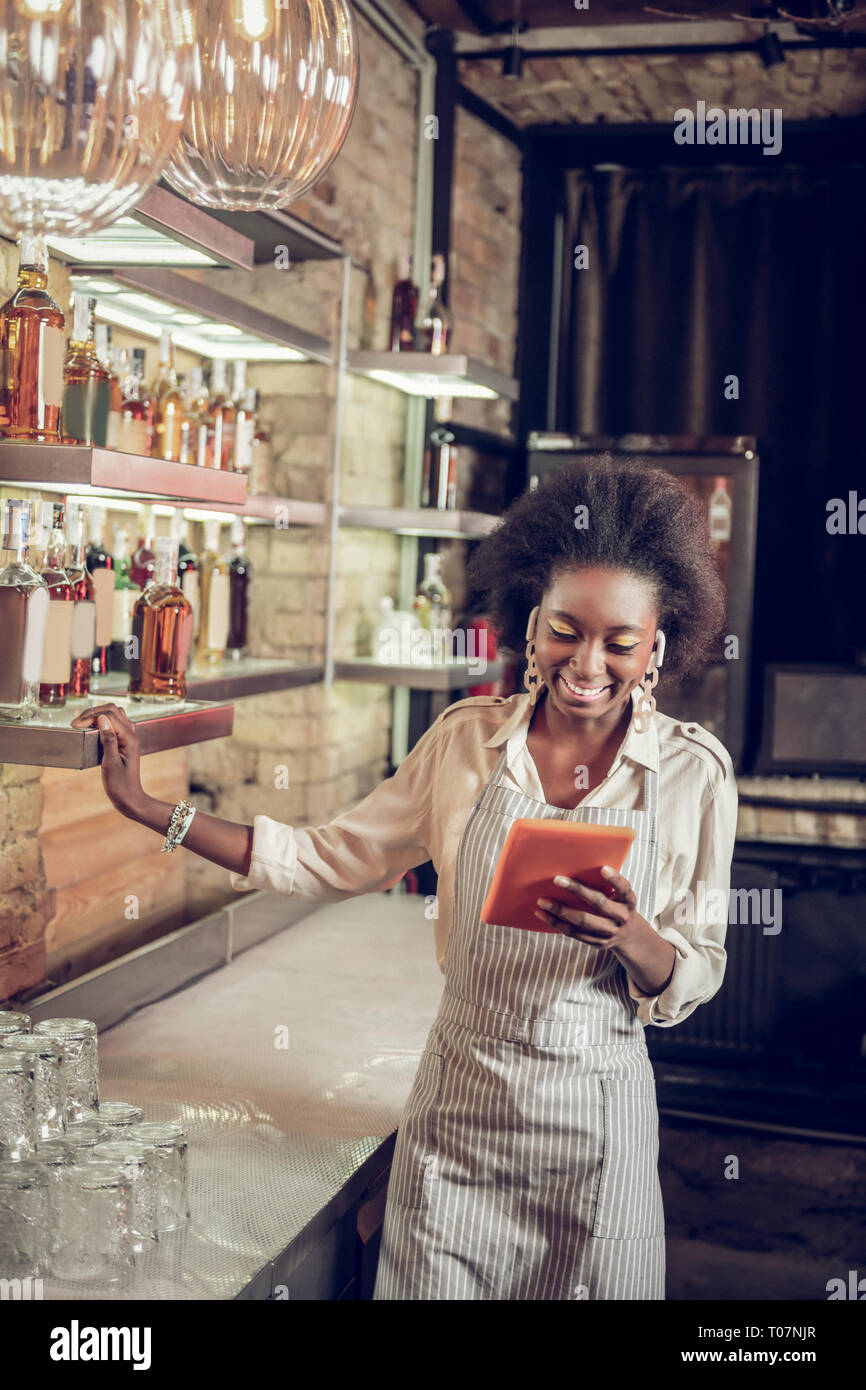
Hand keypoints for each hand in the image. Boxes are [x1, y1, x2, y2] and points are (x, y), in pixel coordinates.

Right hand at [69, 703, 144, 817]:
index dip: (91, 717)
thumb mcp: (110, 763)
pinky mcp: (125, 741)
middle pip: (113, 710)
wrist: (129, 798)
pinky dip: (102, 722)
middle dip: (93, 712)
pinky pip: (115, 724)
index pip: (110, 716)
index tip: (75, 725)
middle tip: (76, 722)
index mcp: (130, 739)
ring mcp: (129, 737)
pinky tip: (91, 728)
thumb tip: (102, 719)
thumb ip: (108, 739)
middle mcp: (132, 735)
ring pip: (115, 715)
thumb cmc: (120, 785)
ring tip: (81, 723)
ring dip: (97, 715)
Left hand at [535, 865, 645, 949]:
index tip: (603, 868)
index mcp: (628, 901)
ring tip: (542, 901)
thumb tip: (576, 864)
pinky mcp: (597, 942)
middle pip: (598, 903)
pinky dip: (557, 923)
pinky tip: (543, 914)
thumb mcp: (620, 895)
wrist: (629, 935)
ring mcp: (610, 932)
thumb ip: (607, 884)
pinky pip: (574, 933)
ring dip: (561, 910)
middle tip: (557, 879)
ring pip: (583, 921)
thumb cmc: (617, 904)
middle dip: (577, 890)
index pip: (624, 888)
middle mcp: (621, 917)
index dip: (614, 879)